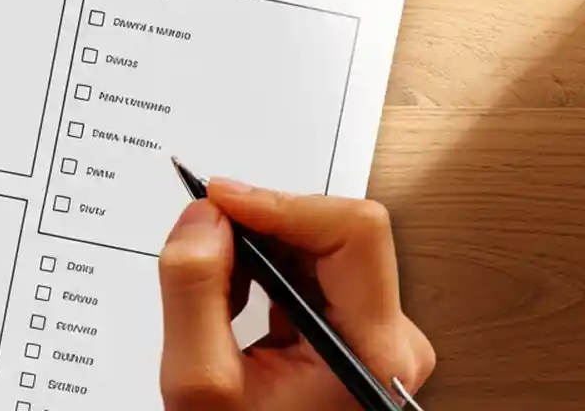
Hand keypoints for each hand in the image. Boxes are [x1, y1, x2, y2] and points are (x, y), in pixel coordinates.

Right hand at [158, 180, 434, 410]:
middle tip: (202, 236)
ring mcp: (373, 333)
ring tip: (213, 282)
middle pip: (332, 231)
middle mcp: (389, 337)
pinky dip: (260, 266)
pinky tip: (231, 293)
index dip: (281, 203)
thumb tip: (202, 220)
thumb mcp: (198, 384)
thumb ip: (194, 292)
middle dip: (258, 225)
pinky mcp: (350, 327)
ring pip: (316, 244)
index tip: (222, 200)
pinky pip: (308, 266)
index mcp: (373, 351)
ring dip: (255, 247)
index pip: (353, 231)